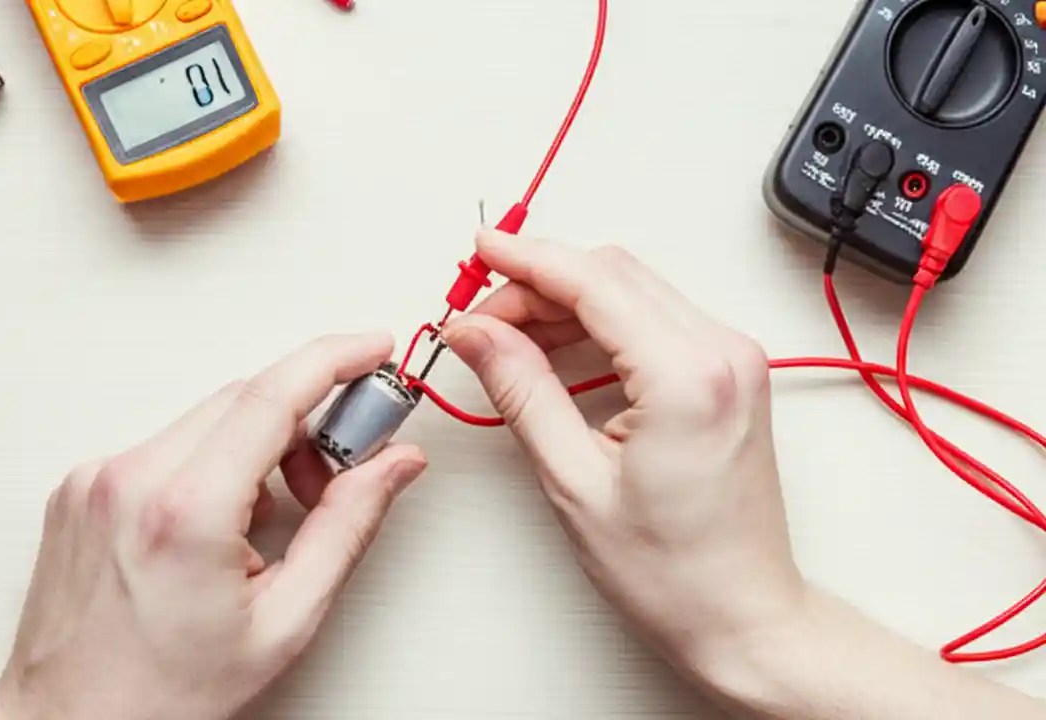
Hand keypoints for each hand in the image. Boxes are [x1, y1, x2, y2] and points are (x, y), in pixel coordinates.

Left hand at [0, 334, 426, 719]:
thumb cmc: (162, 694)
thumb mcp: (283, 623)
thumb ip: (347, 528)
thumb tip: (393, 464)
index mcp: (183, 512)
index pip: (272, 396)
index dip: (335, 359)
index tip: (374, 347)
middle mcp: (129, 479)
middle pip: (244, 399)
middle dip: (307, 421)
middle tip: (344, 466)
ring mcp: (96, 478)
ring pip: (206, 420)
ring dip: (259, 446)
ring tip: (274, 516)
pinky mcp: (81, 485)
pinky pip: (168, 445)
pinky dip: (211, 464)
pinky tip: (223, 521)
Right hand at [444, 231, 801, 670]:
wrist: (741, 614)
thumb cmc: (674, 572)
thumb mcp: (574, 480)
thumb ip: (521, 390)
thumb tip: (478, 333)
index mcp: (689, 377)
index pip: (594, 282)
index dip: (526, 260)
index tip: (479, 252)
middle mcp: (723, 354)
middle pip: (614, 273)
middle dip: (539, 280)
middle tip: (480, 315)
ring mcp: (734, 359)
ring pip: (633, 289)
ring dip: (567, 297)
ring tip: (507, 333)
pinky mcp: (729, 372)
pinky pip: (655, 317)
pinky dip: (600, 319)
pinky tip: (557, 343)